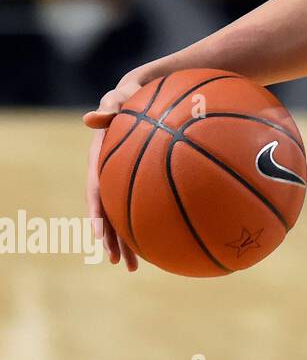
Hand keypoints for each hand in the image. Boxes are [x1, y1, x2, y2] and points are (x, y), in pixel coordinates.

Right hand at [83, 71, 154, 270]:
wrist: (149, 92)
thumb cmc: (134, 94)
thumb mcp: (122, 97)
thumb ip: (111, 108)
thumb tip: (89, 118)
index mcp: (101, 159)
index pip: (96, 191)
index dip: (97, 214)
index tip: (100, 235)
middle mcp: (112, 173)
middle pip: (110, 212)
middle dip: (113, 238)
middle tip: (119, 261)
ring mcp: (128, 178)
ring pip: (127, 214)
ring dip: (130, 240)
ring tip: (136, 266)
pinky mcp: (147, 177)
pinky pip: (149, 203)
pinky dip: (153, 222)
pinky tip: (165, 242)